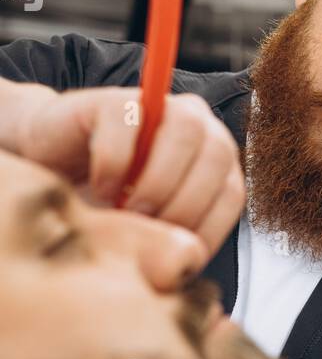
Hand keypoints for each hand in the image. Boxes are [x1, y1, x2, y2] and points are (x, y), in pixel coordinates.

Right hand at [15, 85, 245, 258]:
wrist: (52, 166)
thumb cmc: (105, 201)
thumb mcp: (147, 228)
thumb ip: (176, 238)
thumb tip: (191, 259)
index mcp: (212, 159)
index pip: (231, 192)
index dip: (207, 227)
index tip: (174, 253)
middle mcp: (195, 125)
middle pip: (219, 155)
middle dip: (185, 203)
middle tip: (148, 228)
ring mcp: (159, 106)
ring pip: (187, 130)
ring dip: (159, 180)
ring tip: (127, 209)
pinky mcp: (115, 100)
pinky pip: (129, 123)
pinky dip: (116, 163)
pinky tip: (102, 188)